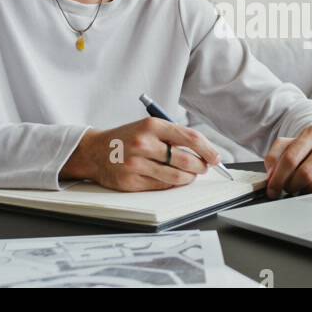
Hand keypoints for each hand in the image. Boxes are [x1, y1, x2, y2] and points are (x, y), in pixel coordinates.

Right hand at [61, 118, 222, 191]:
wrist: (95, 151)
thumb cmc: (128, 138)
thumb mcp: (149, 127)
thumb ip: (174, 136)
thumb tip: (204, 153)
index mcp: (152, 125)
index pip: (190, 138)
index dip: (208, 150)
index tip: (216, 157)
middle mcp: (144, 143)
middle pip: (186, 160)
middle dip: (201, 167)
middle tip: (204, 168)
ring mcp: (136, 163)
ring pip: (176, 176)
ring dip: (189, 178)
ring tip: (190, 175)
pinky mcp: (131, 181)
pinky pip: (162, 186)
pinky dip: (172, 184)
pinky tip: (173, 180)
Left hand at [263, 125, 311, 199]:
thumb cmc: (311, 150)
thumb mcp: (291, 146)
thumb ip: (275, 156)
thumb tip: (270, 175)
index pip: (290, 158)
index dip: (278, 178)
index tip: (272, 189)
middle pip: (304, 174)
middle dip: (291, 186)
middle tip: (287, 189)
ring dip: (305, 192)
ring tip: (302, 187)